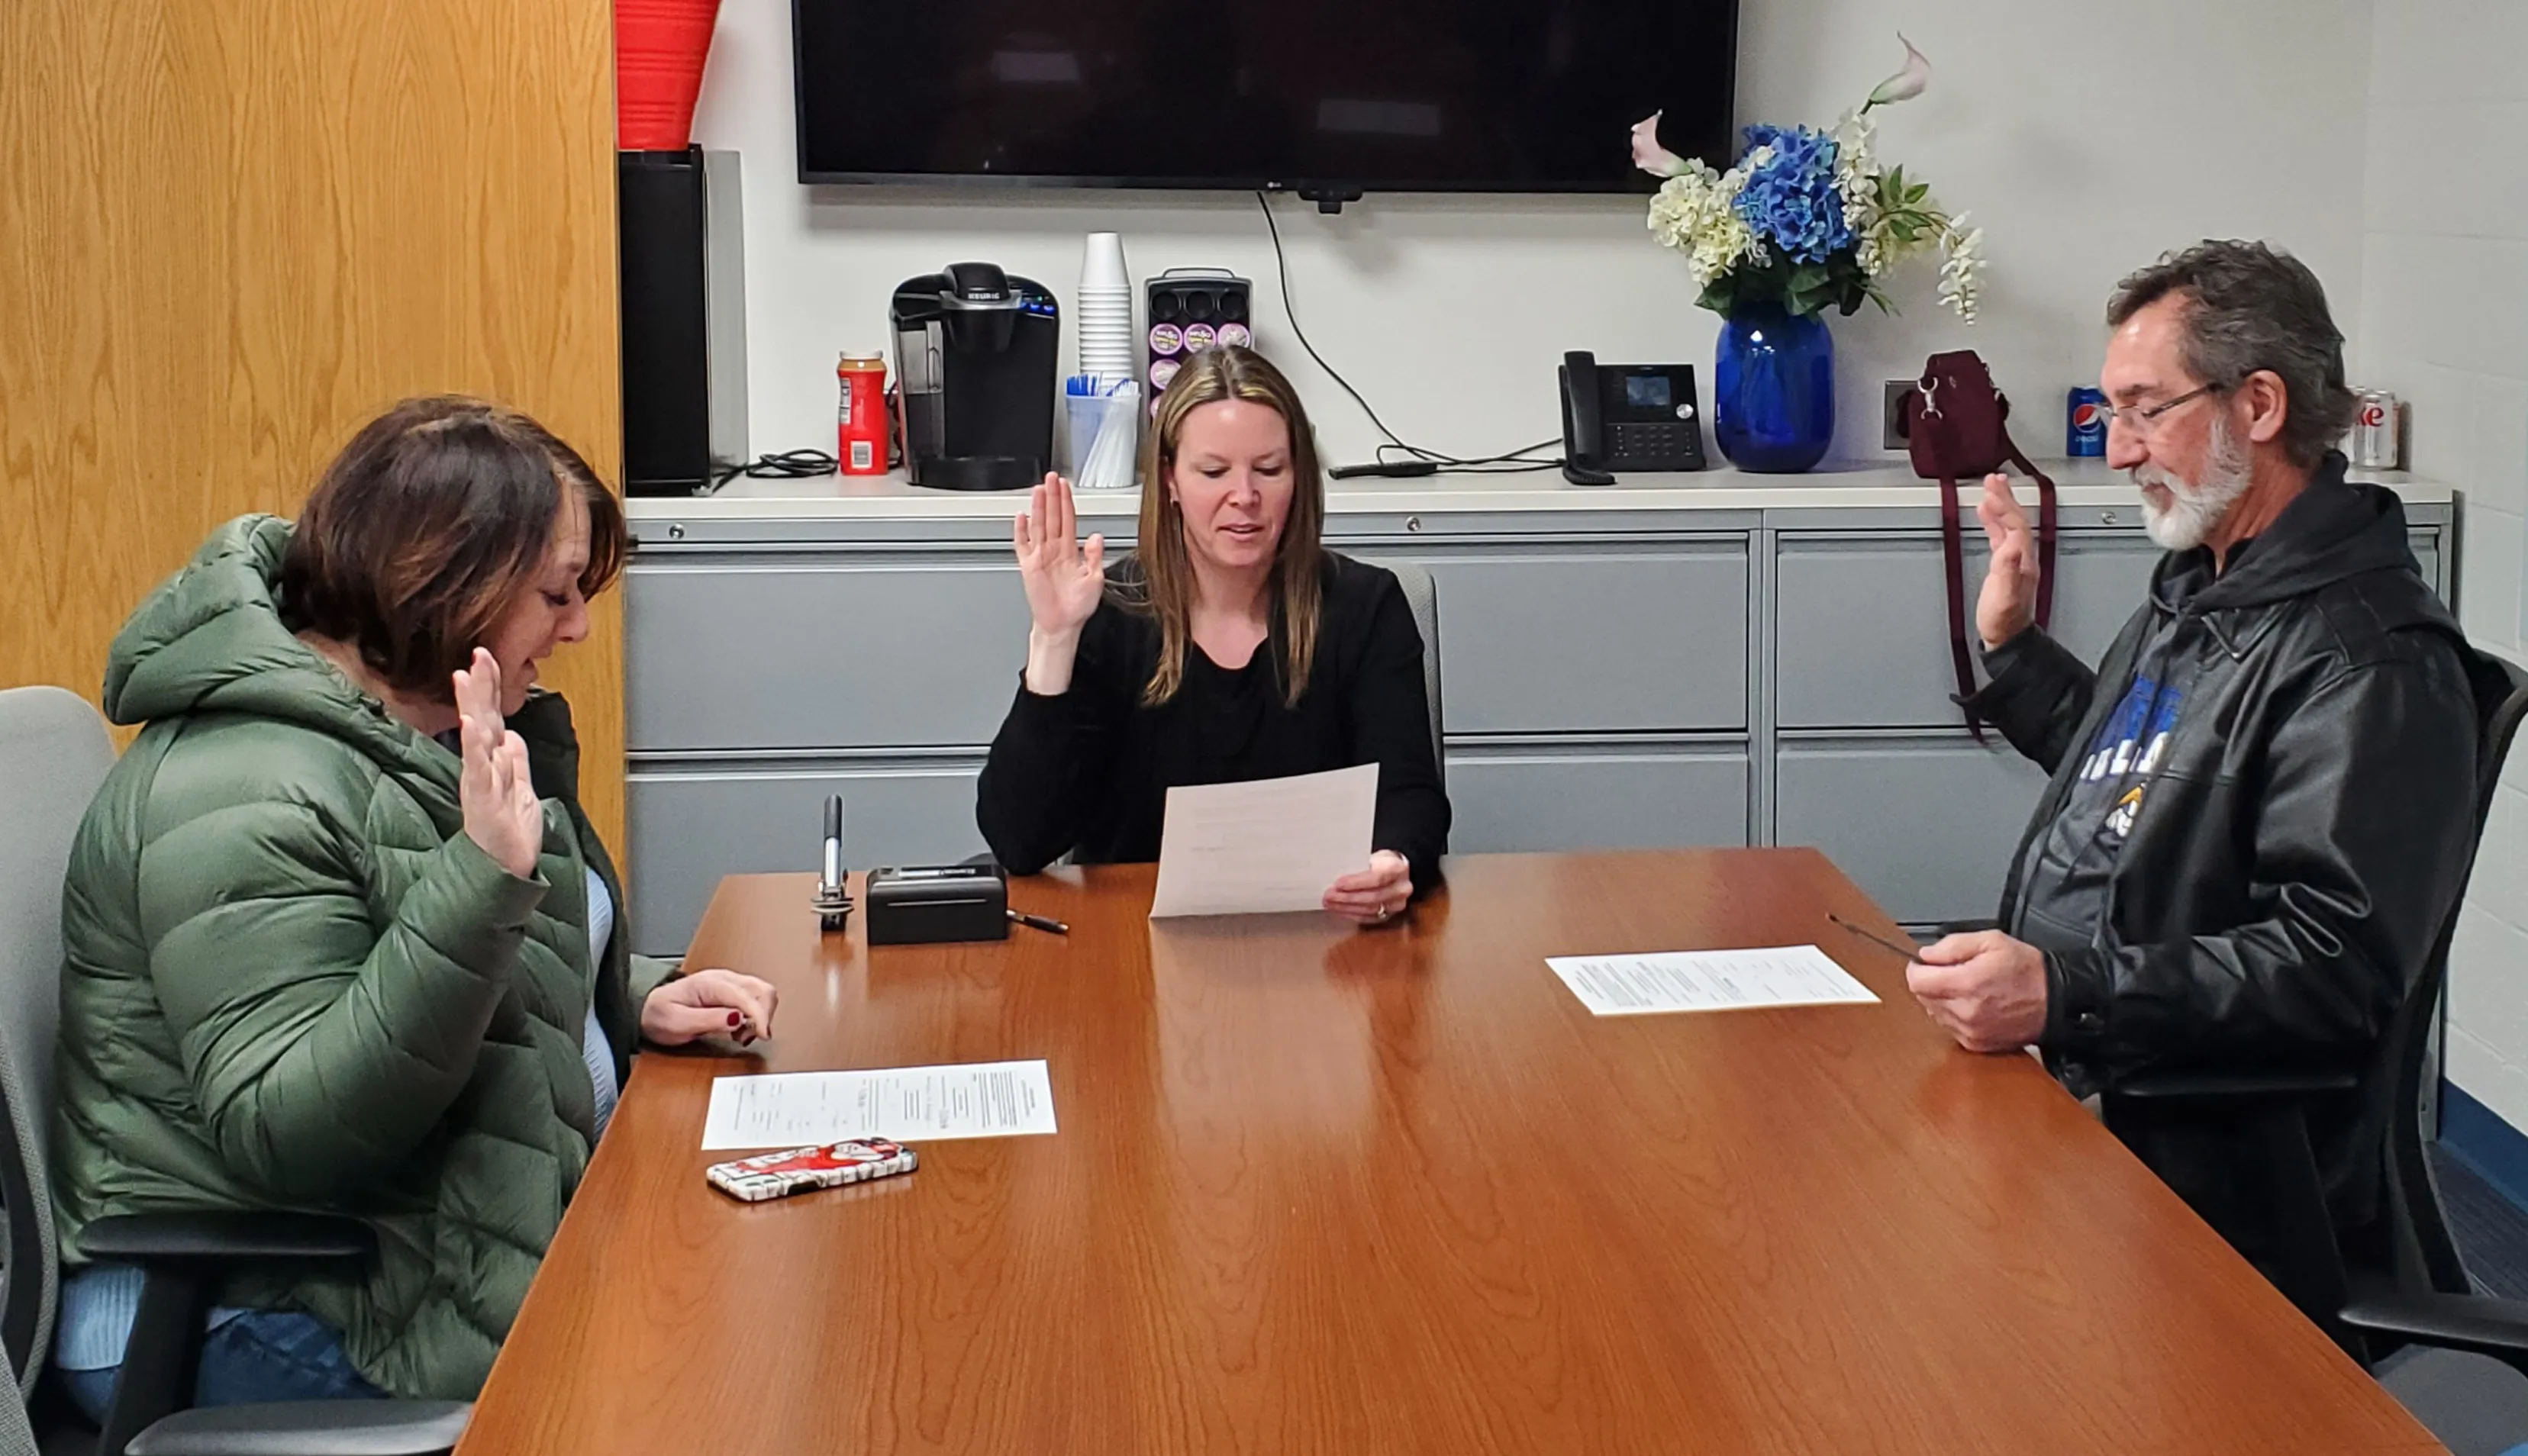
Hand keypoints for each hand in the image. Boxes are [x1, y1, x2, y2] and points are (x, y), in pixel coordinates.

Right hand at [453, 648, 540, 878]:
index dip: (489, 688)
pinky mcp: (483, 801)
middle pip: (481, 719)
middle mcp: (484, 768)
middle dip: (480, 687)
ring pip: (477, 738)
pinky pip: (478, 770)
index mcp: (495, 763)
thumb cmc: (510, 834)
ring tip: (467, 679)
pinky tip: (473, 726)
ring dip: (473, 707)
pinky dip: (476, 748)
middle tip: (477, 656)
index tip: (486, 658)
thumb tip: (513, 736)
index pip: (491, 717)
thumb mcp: (520, 790)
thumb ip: (515, 763)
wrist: (504, 871)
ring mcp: (481, 782)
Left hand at [641, 966, 779, 1047]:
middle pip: (762, 990)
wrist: (648, 1009)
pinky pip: (756, 999)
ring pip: (763, 993)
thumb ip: (708, 1020)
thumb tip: (738, 1018)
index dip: (759, 1015)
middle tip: (748, 1037)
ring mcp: (730, 983)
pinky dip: (756, 1016)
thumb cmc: (659, 1015)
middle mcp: (723, 978)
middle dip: (764, 1016)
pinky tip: (740, 1028)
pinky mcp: (732, 992)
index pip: (745, 995)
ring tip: (742, 1034)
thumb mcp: (677, 1023)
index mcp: (709, 983)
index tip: (763, 1035)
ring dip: (761, 1016)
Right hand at [1014, 472, 1105, 638]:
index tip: (1065, 486)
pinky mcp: (1028, 566)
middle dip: (1052, 496)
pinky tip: (1021, 517)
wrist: (1062, 625)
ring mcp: (1040, 556)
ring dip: (1038, 507)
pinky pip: (1022, 545)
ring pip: (1038, 525)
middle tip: (1051, 478)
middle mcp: (1055, 550)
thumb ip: (1095, 556)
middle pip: (1052, 517)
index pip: (1068, 519)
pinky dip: (1020, 531)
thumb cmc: (1077, 606)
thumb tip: (1096, 536)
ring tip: (1038, 489)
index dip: (1067, 501)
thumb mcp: (1095, 580)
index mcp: (1071, 550)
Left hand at [1325, 851, 1412, 925]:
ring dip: (1346, 908)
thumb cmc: (1381, 862)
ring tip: (1330, 903)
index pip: (1376, 878)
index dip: (1355, 883)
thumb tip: (1333, 874)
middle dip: (1347, 898)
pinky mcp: (1390, 915)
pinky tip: (1339, 910)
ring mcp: (1397, 904)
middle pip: (1372, 897)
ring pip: (1370, 910)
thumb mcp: (1372, 856)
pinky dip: (1351, 914)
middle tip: (1328, 896)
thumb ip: (1358, 865)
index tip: (1338, 884)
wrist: (1396, 872)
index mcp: (1398, 869)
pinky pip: (1368, 918)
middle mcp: (1401, 889)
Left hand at [1906, 930, 2048, 1053]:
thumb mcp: (1991, 941)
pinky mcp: (1976, 1044)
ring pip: (1933, 1014)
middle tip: (1951, 973)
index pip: (1916, 982)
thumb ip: (1952, 945)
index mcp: (1967, 984)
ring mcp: (1970, 1031)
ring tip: (1967, 989)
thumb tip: (1926, 955)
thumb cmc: (2028, 971)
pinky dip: (1953, 1016)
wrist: (2056, 1000)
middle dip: (1930, 982)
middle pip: (1923, 998)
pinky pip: (1949, 1028)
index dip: (1916, 969)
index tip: (1922, 964)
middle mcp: (1966, 1011)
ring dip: (1941, 1000)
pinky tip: (1972, 1005)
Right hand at [1975, 472, 2041, 649]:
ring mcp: (2014, 560)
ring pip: (2009, 524)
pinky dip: (1993, 521)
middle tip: (1993, 479)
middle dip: (2005, 498)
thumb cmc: (2004, 620)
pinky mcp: (2004, 565)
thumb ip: (2007, 570)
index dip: (2005, 508)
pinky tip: (1986, 513)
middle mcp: (2021, 557)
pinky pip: (2001, 534)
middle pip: (2016, 520)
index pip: (2016, 526)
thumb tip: (2009, 544)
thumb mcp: (2004, 596)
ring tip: (1991, 487)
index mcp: (2023, 561)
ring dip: (2001, 504)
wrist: (2006, 638)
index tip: (1991, 492)